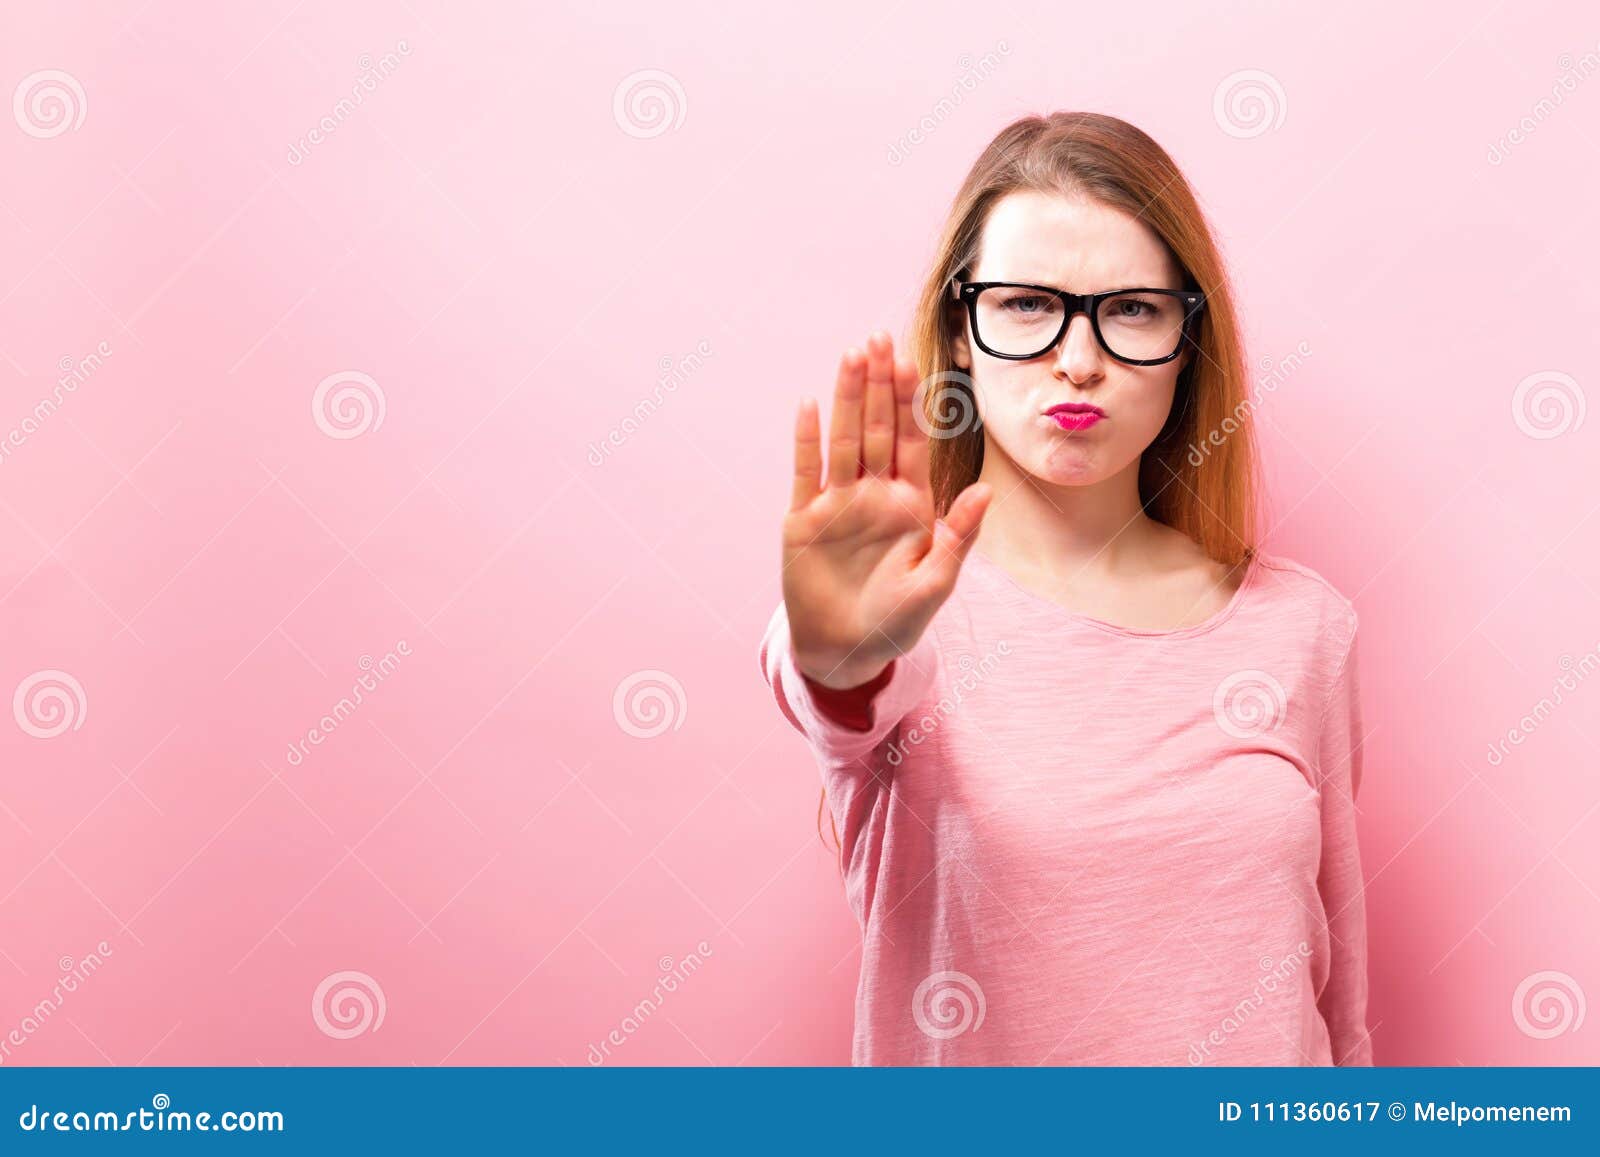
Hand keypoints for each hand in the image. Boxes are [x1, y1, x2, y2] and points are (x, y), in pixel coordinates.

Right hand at [781, 330, 991, 689]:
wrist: (844, 652)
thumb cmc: (894, 623)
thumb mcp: (934, 585)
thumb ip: (958, 537)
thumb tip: (985, 491)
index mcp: (909, 505)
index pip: (911, 442)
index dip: (910, 402)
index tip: (910, 361)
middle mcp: (873, 495)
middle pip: (877, 430)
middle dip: (878, 385)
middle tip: (877, 339)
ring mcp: (837, 504)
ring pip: (844, 440)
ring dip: (847, 399)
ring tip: (850, 356)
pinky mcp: (804, 521)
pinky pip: (806, 473)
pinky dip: (807, 440)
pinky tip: (809, 405)